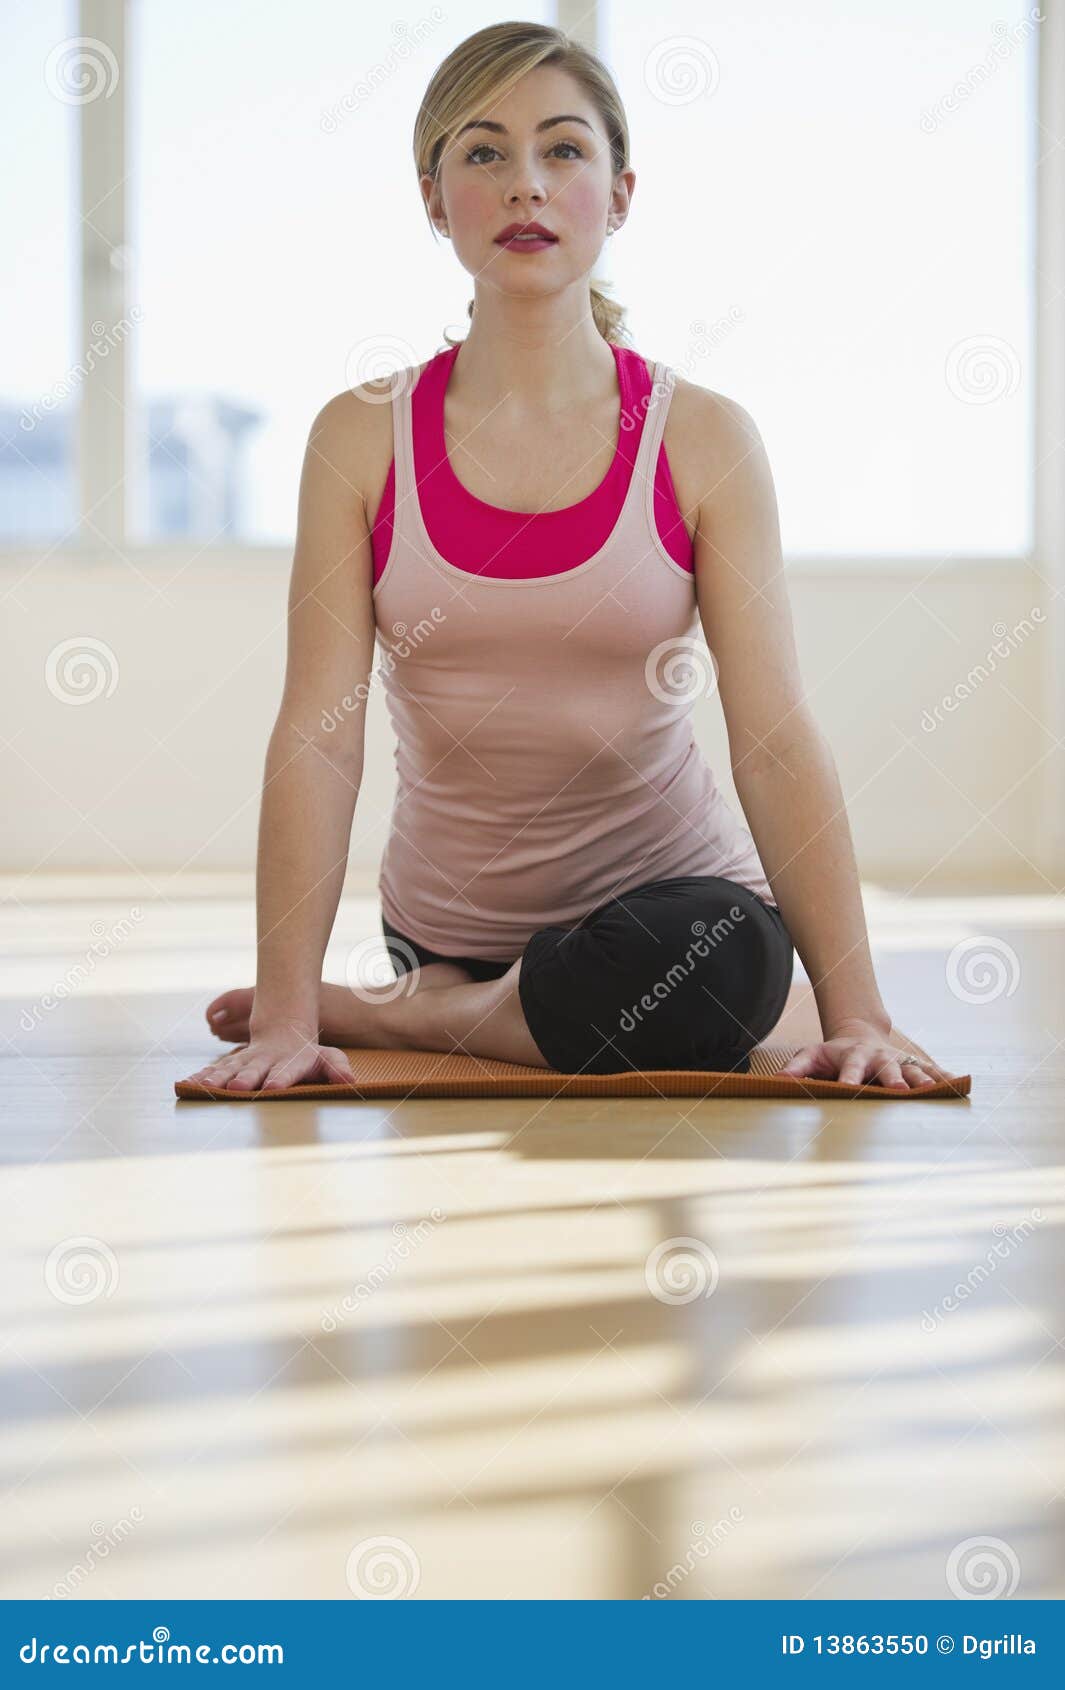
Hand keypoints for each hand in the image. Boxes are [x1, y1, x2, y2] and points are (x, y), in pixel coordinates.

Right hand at [181, 1020, 352, 1092]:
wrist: (283, 1030)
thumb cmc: (308, 1053)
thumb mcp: (327, 1058)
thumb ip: (336, 1067)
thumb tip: (350, 1080)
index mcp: (291, 1060)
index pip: (288, 1070)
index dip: (281, 1078)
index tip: (273, 1087)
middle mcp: (266, 1060)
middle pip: (255, 1070)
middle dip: (246, 1079)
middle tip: (238, 1089)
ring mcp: (247, 1061)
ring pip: (231, 1068)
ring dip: (218, 1078)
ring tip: (203, 1086)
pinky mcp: (232, 1065)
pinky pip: (216, 1070)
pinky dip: (202, 1077)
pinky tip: (189, 1083)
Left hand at [778, 1017, 956, 1089]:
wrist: (860, 1036)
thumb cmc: (833, 1054)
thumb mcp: (812, 1056)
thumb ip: (797, 1068)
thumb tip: (779, 1080)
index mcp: (854, 1056)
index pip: (851, 1068)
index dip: (849, 1078)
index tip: (848, 1089)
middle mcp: (880, 1058)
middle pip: (888, 1070)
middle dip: (894, 1080)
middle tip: (901, 1092)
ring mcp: (899, 1061)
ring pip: (913, 1071)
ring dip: (923, 1082)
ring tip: (933, 1092)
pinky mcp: (913, 1066)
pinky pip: (932, 1072)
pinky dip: (946, 1079)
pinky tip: (960, 1085)